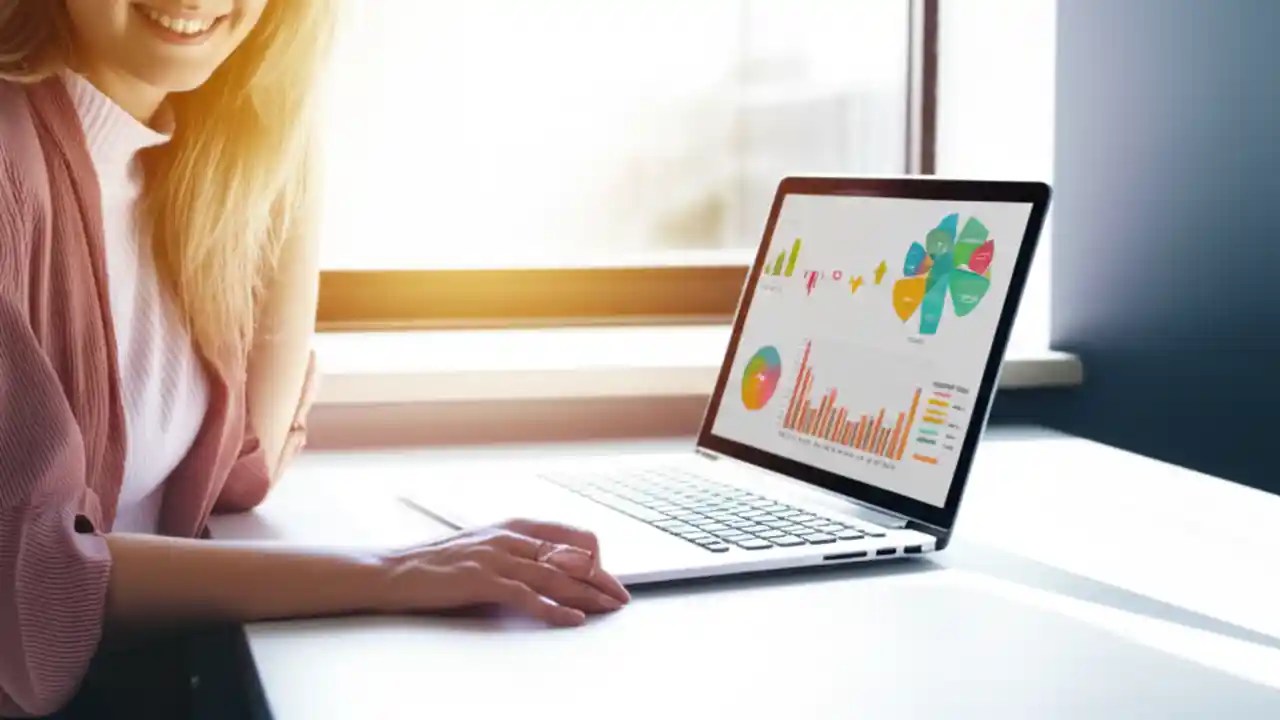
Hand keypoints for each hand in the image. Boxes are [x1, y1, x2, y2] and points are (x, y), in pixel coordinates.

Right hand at [377, 519, 630, 626]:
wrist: (393, 570)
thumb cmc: (439, 564)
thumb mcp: (486, 549)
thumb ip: (518, 556)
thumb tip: (555, 572)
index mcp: (513, 526)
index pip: (569, 536)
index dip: (594, 557)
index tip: (606, 577)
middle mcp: (509, 537)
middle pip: (569, 557)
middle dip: (601, 578)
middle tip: (622, 596)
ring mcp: (496, 558)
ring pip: (555, 576)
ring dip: (587, 594)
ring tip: (609, 607)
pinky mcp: (482, 581)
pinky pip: (527, 596)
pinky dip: (553, 609)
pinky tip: (572, 619)